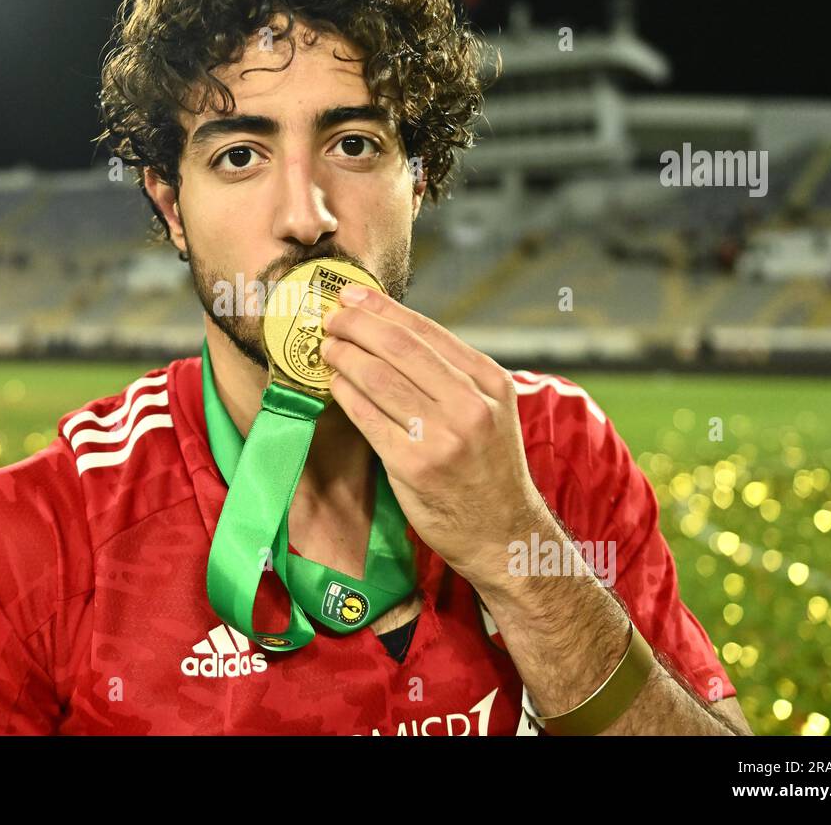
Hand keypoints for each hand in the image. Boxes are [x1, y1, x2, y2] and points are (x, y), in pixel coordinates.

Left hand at [320, 284, 546, 591]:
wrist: (503, 533)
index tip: (352, 296)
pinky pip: (369, 418)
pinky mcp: (414, 465)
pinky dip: (346, 394)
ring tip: (327, 347)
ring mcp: (443, 436)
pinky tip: (334, 383)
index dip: (383, 309)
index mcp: (490, 382)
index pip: (426, 332)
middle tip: (330, 317)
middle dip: (357, 326)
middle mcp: (470, 405)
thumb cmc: (487, 467)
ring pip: (379, 379)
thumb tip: (392, 332)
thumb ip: (452, 375)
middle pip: (399, 348)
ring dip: (345, 357)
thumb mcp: (491, 410)